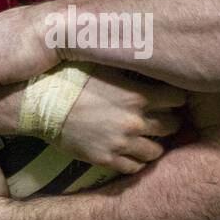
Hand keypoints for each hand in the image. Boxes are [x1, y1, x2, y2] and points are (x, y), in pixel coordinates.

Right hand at [55, 67, 184, 172]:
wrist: (42, 104)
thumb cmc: (70, 78)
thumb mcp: (102, 65)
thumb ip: (127, 65)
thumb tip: (144, 51)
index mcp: (137, 95)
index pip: (178, 99)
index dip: (176, 98)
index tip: (170, 98)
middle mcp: (134, 121)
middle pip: (172, 126)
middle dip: (170, 122)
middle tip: (162, 119)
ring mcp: (121, 143)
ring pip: (156, 151)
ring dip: (154, 145)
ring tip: (147, 139)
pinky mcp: (106, 159)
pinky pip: (134, 167)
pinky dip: (136, 161)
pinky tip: (131, 153)